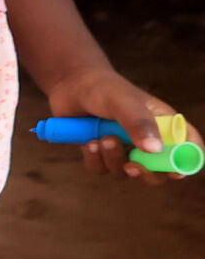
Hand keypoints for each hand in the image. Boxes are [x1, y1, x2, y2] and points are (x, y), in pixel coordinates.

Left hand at [46, 68, 180, 182]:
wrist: (69, 85)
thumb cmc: (102, 88)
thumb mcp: (122, 101)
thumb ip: (138, 122)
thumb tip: (155, 149)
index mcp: (164, 123)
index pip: (189, 146)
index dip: (186, 162)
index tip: (174, 172)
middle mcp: (148, 138)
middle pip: (160, 171)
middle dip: (146, 173)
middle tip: (131, 165)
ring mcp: (125, 147)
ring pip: (127, 172)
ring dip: (114, 160)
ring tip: (101, 139)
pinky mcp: (102, 153)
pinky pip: (102, 169)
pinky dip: (95, 160)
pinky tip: (88, 143)